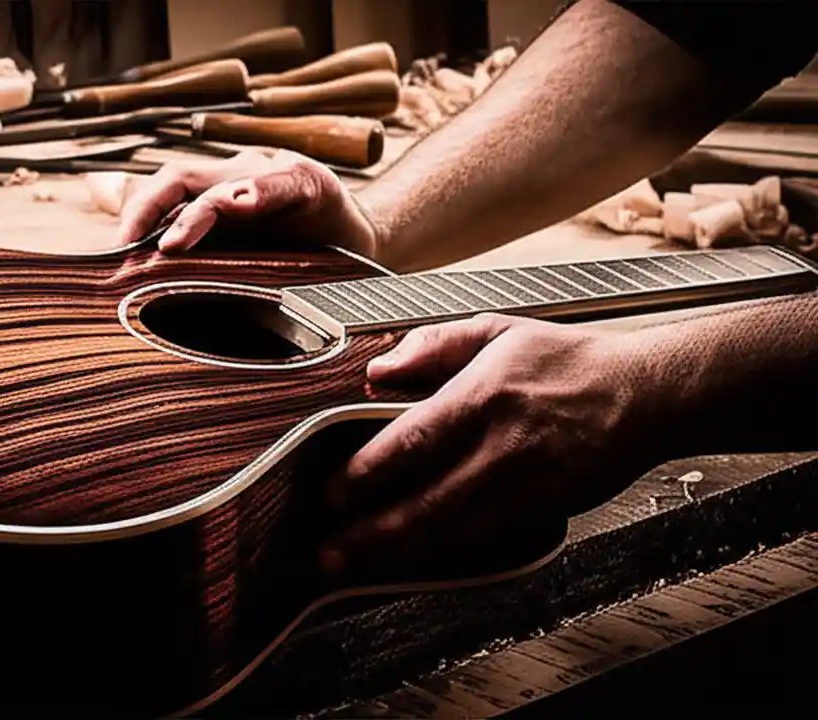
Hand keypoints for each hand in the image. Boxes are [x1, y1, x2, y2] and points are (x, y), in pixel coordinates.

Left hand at [114, 149, 379, 256]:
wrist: (362, 244)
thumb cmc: (296, 253)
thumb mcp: (239, 259)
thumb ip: (193, 261)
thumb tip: (132, 273)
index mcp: (212, 200)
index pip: (159, 198)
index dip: (131, 220)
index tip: (106, 260)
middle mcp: (235, 179)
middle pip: (177, 180)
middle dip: (145, 212)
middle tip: (124, 251)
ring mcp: (272, 177)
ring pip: (223, 182)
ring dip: (196, 213)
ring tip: (173, 242)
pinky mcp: (312, 183)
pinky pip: (284, 183)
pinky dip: (259, 193)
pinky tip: (245, 205)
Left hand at [320, 313, 667, 575]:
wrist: (650, 394)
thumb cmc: (568, 360)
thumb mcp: (497, 331)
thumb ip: (431, 346)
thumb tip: (377, 371)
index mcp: (485, 395)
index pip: (414, 440)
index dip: (369, 472)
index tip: (334, 492)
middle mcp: (504, 446)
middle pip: (428, 501)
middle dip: (374, 533)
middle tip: (331, 551)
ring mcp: (528, 484)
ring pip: (454, 531)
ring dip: (401, 552)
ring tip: (358, 565)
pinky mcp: (546, 509)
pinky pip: (485, 538)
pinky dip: (445, 555)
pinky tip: (413, 561)